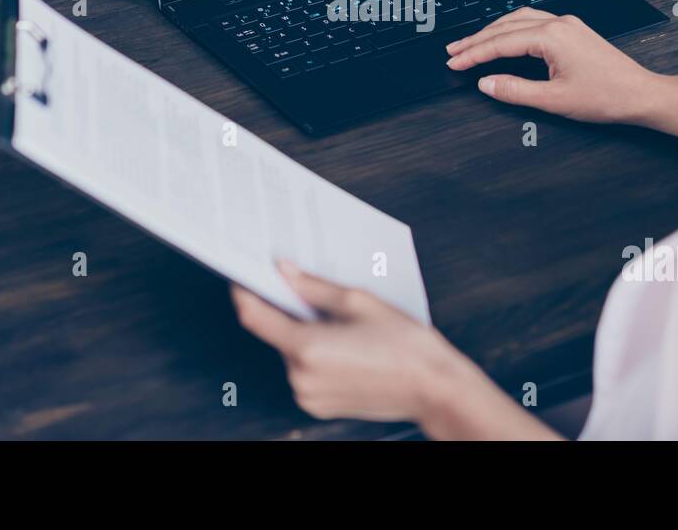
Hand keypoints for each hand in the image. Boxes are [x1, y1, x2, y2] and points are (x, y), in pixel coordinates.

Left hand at [231, 263, 469, 422]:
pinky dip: (315, 356)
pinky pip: (304, 372)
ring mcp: (308, 395)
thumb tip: (285, 271)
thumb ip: (313, 286)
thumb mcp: (358, 301)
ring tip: (341, 325)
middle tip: (312, 293)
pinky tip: (345, 346)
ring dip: (304, 334)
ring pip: (291, 353)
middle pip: (275, 333)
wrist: (432, 387)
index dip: (245, 292)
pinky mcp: (319, 406)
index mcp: (306, 347)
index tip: (244, 276)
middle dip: (288, 311)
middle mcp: (300, 376)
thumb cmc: (404, 345)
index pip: (254, 316)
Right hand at [444, 7, 660, 122]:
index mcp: (552, 36)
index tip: (455, 62)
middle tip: (454, 51)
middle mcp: (559, 24)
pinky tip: (505, 37)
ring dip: (493, 31)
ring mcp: (567, 25)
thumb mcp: (554, 100)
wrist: (640, 94)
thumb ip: (515, 90)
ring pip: (519, 19)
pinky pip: (534, 21)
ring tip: (473, 43)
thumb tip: (487, 83)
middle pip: (506, 26)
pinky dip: (512, 28)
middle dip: (477, 39)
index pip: (500, 42)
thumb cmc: (606, 96)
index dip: (474, 54)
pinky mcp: (573, 31)